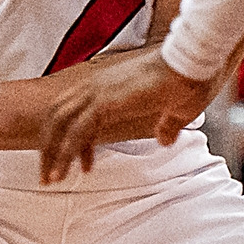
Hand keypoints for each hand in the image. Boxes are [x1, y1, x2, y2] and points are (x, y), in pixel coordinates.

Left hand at [38, 50, 211, 184]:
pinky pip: (75, 132)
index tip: (82, 164)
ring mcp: (97, 91)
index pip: (74, 109)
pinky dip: (64, 154)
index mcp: (108, 83)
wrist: (194, 63)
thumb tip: (166, 139)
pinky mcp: (104, 102)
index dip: (70, 138)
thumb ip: (167, 125)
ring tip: (50, 179)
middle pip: (57, 115)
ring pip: (59, 124)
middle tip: (49, 174)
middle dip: (49, 146)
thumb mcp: (176, 109)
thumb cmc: (189, 79)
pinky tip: (63, 173)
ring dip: (51, 153)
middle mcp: (97, 84)